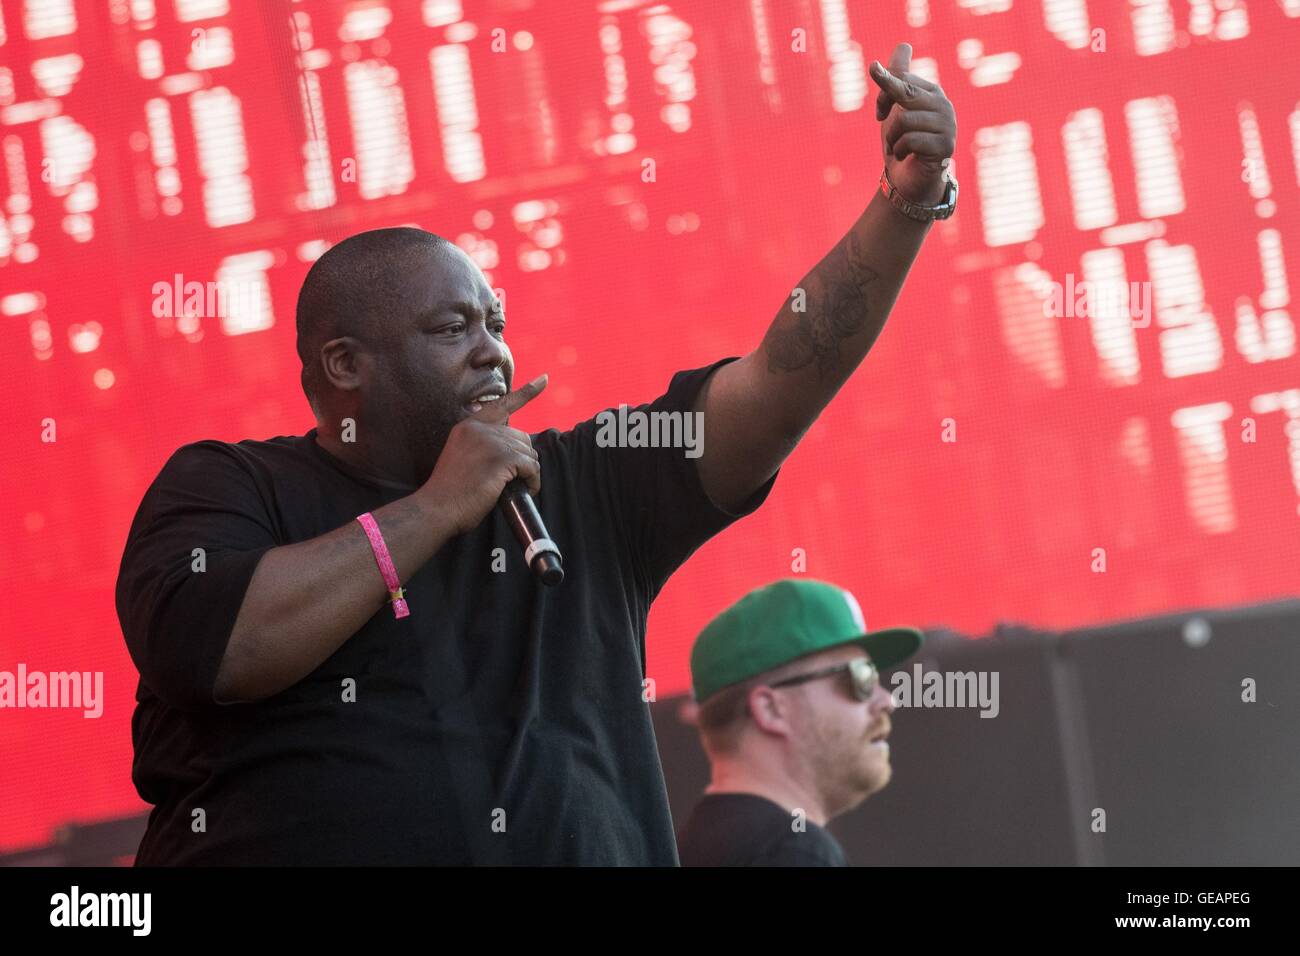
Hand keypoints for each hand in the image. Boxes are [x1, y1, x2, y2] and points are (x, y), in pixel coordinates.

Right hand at [419, 373, 547, 534]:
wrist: (437, 508)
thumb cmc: (451, 491)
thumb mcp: (463, 457)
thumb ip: (482, 445)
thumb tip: (515, 448)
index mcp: (468, 426)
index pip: (501, 404)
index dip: (526, 392)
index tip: (544, 379)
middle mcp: (479, 429)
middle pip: (521, 437)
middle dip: (524, 459)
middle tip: (516, 479)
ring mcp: (490, 442)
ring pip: (529, 453)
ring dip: (529, 473)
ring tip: (516, 487)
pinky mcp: (501, 459)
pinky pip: (531, 467)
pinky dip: (533, 481)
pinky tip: (525, 490)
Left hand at [868, 43, 956, 205]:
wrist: (908, 181)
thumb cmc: (901, 143)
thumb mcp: (894, 109)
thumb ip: (898, 78)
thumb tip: (903, 46)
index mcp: (931, 92)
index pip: (903, 77)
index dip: (884, 87)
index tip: (874, 83)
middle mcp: (943, 104)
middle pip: (905, 92)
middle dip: (886, 104)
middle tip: (880, 117)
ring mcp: (947, 125)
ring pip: (904, 120)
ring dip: (892, 138)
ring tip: (898, 147)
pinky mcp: (945, 146)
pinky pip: (910, 140)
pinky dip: (900, 150)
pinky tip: (906, 156)